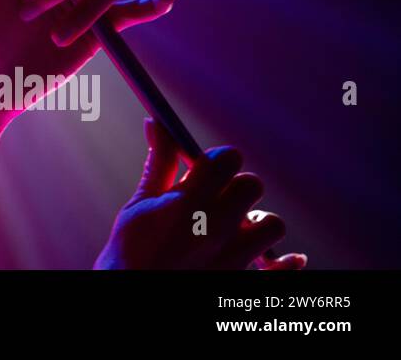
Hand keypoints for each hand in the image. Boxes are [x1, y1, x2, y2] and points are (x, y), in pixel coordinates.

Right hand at [95, 118, 307, 268]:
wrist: (131, 296)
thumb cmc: (129, 251)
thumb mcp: (138, 204)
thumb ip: (157, 163)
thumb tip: (157, 123)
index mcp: (188, 202)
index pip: (227, 159)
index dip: (217, 159)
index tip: (206, 167)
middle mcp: (216, 228)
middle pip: (252, 186)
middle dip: (235, 186)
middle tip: (216, 196)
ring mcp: (233, 258)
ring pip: (272, 224)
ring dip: (255, 223)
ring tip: (233, 229)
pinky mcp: (242, 282)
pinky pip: (282, 270)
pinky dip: (287, 264)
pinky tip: (289, 259)